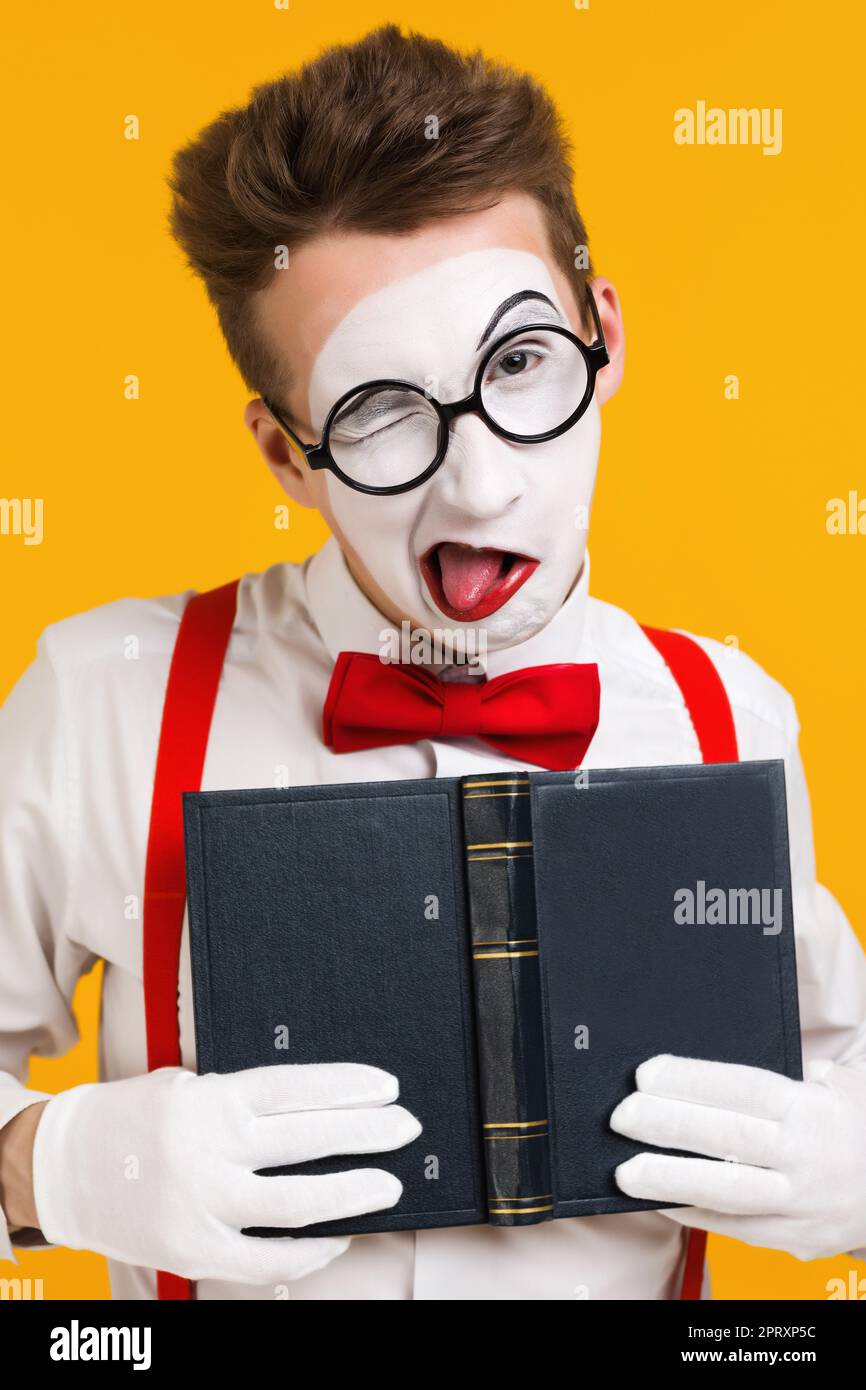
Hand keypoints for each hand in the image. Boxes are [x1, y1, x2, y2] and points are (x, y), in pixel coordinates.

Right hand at [31, 1062, 419, 1283]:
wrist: (61, 1165)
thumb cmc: (132, 1119)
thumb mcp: (185, 1087)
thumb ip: (240, 1100)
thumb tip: (316, 1112)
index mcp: (209, 1100)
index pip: (295, 1088)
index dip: (348, 1086)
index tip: (388, 1086)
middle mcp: (208, 1150)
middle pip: (307, 1140)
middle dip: (366, 1133)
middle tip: (405, 1128)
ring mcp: (201, 1204)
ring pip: (296, 1204)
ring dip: (351, 1193)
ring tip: (388, 1184)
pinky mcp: (192, 1250)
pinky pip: (265, 1260)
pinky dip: (308, 1252)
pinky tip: (338, 1236)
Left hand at [610, 1054, 865, 1260]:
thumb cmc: (858, 1126)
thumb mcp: (837, 1085)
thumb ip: (786, 1075)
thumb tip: (715, 1075)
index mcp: (810, 1109)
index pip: (743, 1089)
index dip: (692, 1080)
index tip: (646, 1074)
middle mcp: (804, 1157)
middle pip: (727, 1139)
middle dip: (668, 1126)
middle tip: (621, 1116)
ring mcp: (800, 1203)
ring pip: (728, 1192)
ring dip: (670, 1181)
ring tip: (626, 1173)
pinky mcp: (796, 1239)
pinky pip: (737, 1228)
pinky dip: (696, 1214)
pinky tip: (660, 1201)